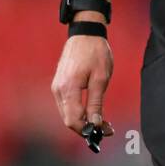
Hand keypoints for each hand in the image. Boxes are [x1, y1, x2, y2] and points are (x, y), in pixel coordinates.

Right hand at [51, 22, 115, 141]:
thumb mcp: (101, 78)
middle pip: (68, 119)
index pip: (73, 120)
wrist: (85, 33)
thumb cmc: (95, 52)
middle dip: (87, 127)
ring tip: (103, 121)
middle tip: (107, 128)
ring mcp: (57, 87)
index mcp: (68, 88)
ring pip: (67, 113)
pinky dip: (78, 111)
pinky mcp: (59, 84)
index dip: (87, 130)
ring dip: (83, 120)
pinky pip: (67, 104)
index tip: (104, 132)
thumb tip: (96, 124)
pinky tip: (92, 110)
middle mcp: (58, 90)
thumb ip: (96, 103)